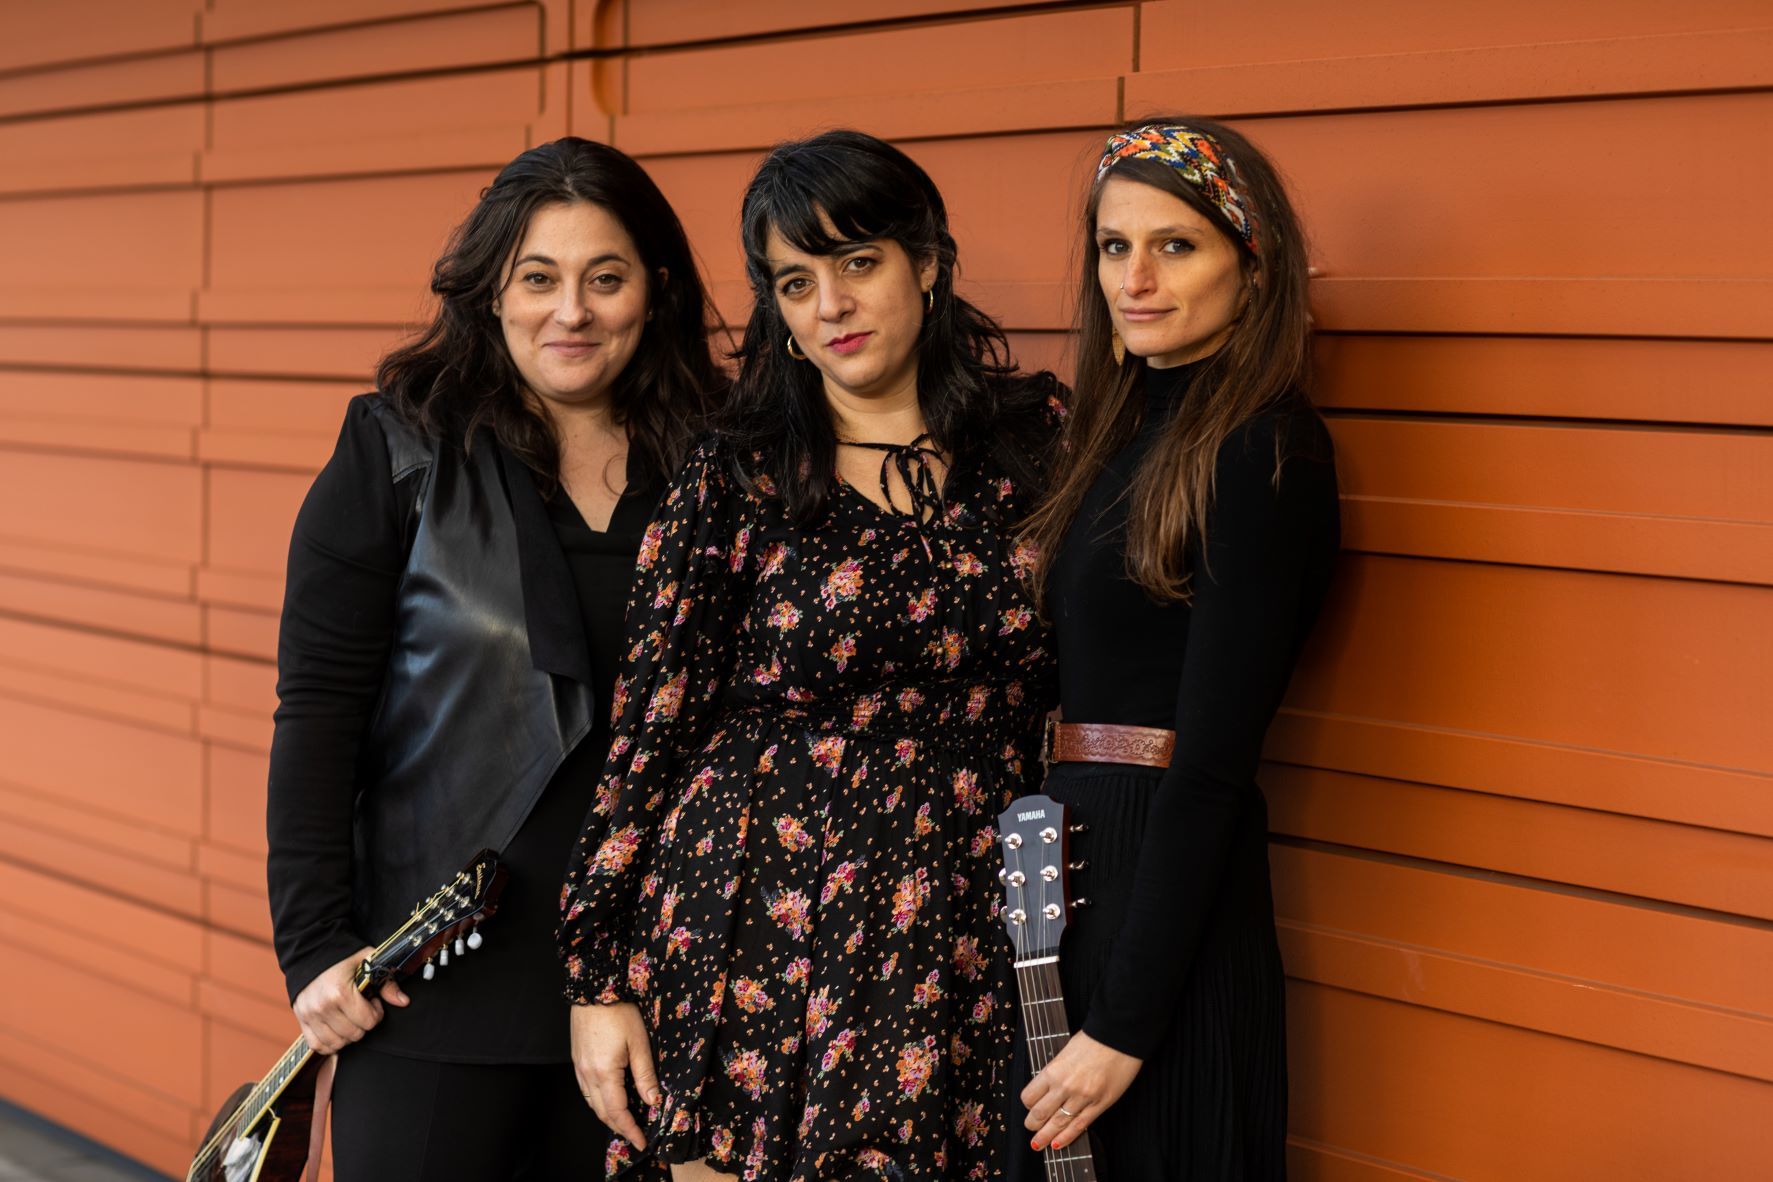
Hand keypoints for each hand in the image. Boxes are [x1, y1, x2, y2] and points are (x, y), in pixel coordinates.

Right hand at [291, 946, 407, 1054]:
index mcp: (340, 993)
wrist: (312, 951)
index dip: (376, 1012)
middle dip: (363, 1023)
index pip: (368, 1022)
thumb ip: (387, 983)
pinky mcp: (302, 1020)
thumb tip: (404, 1001)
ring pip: (336, 1044)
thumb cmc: (342, 957)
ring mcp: (309, 1015)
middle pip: (354, 1035)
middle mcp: (323, 1007)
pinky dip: (329, 1042)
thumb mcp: (368, 962)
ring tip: (349, 1016)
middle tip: (360, 1007)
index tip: (372, 1000)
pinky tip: (336, 1028)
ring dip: (347, 1034)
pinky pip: (317, 1045)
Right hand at [571, 1001, 660, 1148]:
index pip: (617, 1112)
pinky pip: (586, 1091)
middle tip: (635, 1136)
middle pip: (602, 1112)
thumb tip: (654, 1101)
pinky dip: (598, 1102)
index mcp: (604, 1073)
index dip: (630, 1130)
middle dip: (619, 1127)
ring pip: (592, 1103)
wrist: (594, 990)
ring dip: (608, 1116)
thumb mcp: (639, 1043)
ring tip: (625, 1123)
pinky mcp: (577, 1060)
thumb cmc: (619, 1012)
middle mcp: (587, 1075)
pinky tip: (609, 1100)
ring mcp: (579, 1068)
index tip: (641, 1141)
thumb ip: (645, 1075)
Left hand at [1023, 1031, 1141, 1151]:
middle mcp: (1064, 1087)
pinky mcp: (1099, 1105)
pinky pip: (1079, 1126)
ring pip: (1058, 1124)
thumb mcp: (1065, 1052)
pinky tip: (1057, 1144)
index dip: (1027, 1104)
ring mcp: (1082, 1098)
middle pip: (1040, 1114)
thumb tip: (1046, 1086)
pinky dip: (1067, 1137)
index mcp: (1053, 1071)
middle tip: (1031, 1128)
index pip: (1029, 1096)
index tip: (1029, 1105)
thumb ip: (1055, 1071)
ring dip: (1045, 1136)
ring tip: (1038, 1144)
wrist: (1119, 1037)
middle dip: (1032, 1124)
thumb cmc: (1093, 1040)